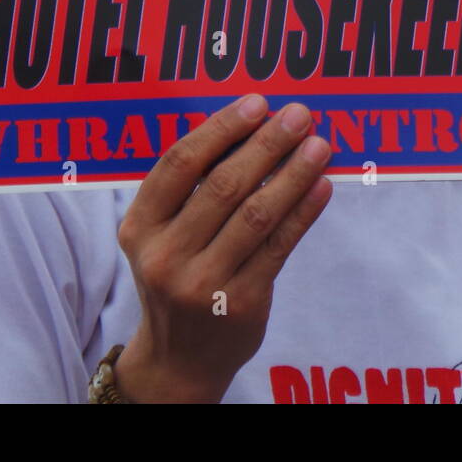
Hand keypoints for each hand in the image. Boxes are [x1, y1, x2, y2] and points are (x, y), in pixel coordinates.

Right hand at [113, 94, 332, 401]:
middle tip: (299, 114)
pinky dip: (304, 212)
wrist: (179, 358)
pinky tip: (322, 185)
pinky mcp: (240, 304)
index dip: (220, 128)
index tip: (257, 103)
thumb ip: (192, 188)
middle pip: (222, 185)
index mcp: (139, 226)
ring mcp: (202, 284)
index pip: (179, 163)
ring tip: (319, 144)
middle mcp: (164, 255)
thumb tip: (252, 124)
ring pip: (256, 214)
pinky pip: (279, 246)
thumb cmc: (178, 274)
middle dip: (266, 144)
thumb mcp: (162, 234)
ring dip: (293, 173)